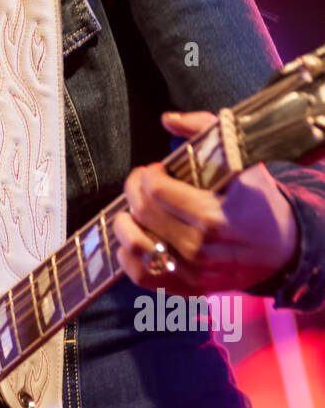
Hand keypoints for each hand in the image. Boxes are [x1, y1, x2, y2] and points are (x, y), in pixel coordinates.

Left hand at [111, 109, 299, 295]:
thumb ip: (204, 131)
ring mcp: (191, 272)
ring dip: (124, 222)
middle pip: (143, 213)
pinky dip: (127, 257)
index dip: (148, 174)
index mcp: (212, 216)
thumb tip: (168, 118)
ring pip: (134, 246)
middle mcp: (198, 248)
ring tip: (134, 210)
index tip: (156, 169)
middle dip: (134, 190)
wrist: (284, 249)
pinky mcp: (186, 288)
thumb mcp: (242, 162)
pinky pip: (140, 276)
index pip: (156, 190)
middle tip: (142, 182)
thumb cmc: (259, 203)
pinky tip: (135, 239)